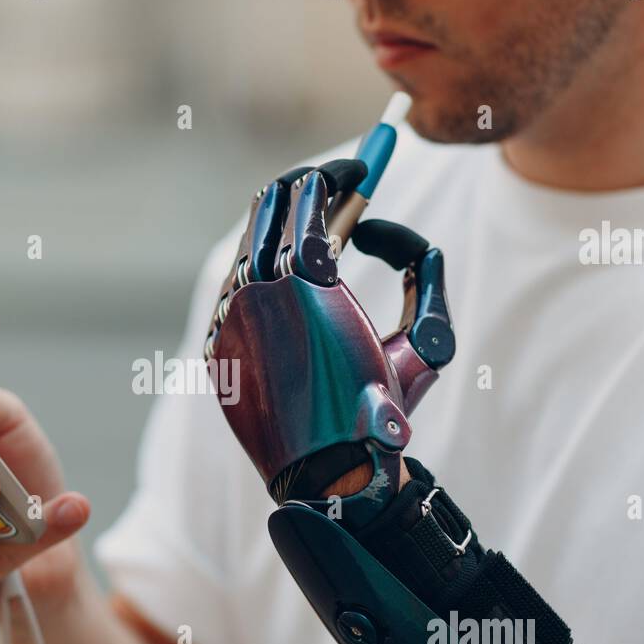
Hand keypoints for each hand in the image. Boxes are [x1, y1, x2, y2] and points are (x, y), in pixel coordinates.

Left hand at [204, 160, 452, 527]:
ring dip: (283, 230)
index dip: (338, 172)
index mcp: (306, 281)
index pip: (309, 194)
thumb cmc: (385, 409)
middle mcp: (255, 293)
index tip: (362, 166)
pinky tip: (290, 284)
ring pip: (248, 247)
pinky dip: (261, 273)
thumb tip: (391, 236)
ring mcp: (228, 321)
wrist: (329, 477)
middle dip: (306, 188)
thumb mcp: (425, 341)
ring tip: (320, 235)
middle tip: (338, 187)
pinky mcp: (217, 350)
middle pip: (269, 207)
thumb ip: (421, 274)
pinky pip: (234, 291)